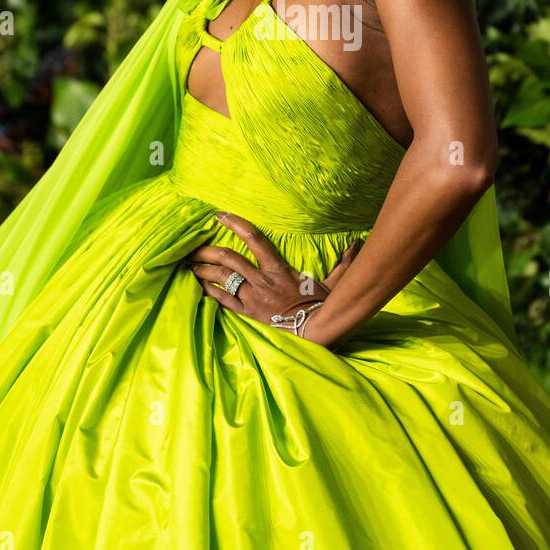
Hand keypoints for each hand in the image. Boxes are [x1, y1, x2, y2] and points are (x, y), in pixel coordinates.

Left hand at [183, 211, 362, 344]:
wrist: (314, 335)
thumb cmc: (322, 308)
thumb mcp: (333, 282)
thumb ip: (343, 262)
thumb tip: (358, 244)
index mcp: (278, 268)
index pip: (254, 238)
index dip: (235, 224)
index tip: (219, 215)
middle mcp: (262, 280)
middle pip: (228, 258)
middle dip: (207, 251)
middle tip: (193, 247)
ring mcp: (252, 298)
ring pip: (222, 278)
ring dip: (203, 271)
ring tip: (191, 266)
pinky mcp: (247, 315)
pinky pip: (222, 302)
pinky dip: (209, 293)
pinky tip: (199, 288)